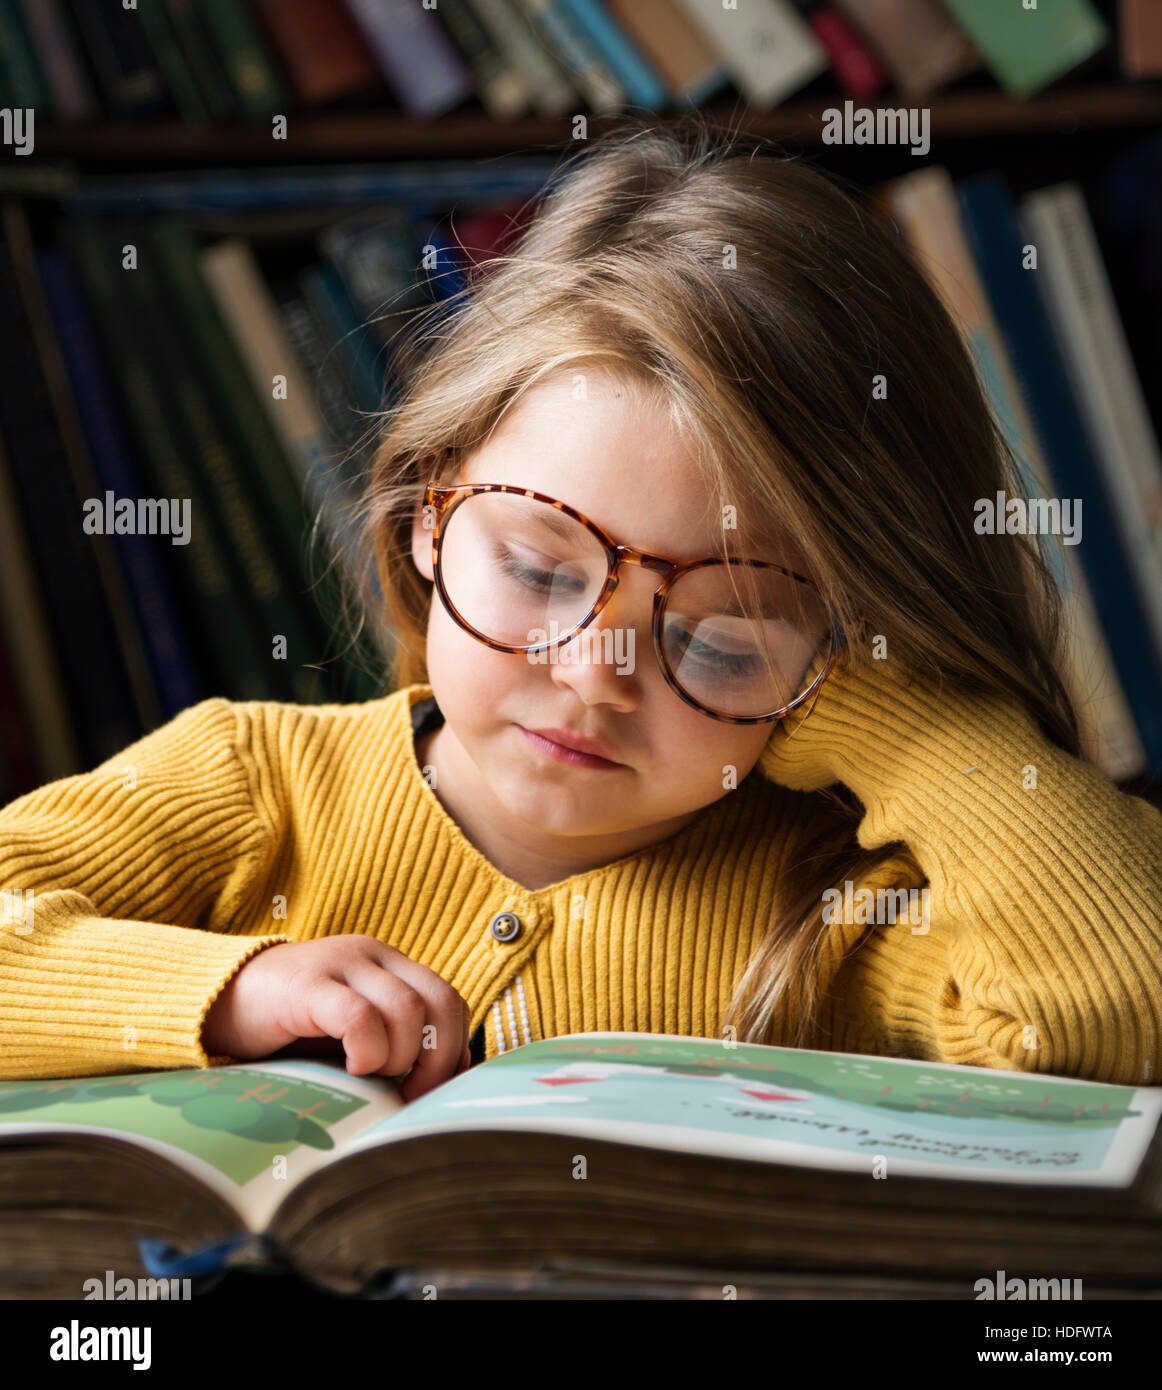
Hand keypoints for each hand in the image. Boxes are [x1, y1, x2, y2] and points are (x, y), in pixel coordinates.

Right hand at [201, 936, 472, 1100]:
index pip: (449, 1001)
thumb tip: (440, 1081)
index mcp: (390, 964)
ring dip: (398, 1057)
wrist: (218, 1000)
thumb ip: (393, 1041)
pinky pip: (359, 1015)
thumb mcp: (351, 1031)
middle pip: (439, 1002)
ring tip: (368, 1077)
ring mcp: (341, 964)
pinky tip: (351, 1068)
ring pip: (406, 1009)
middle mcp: (373, 955)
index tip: (432, 1090)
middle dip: (437, 1059)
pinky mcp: (308, 984)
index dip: (453, 1050)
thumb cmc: (290, 1027)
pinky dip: (367, 1049)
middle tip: (410, 1095)